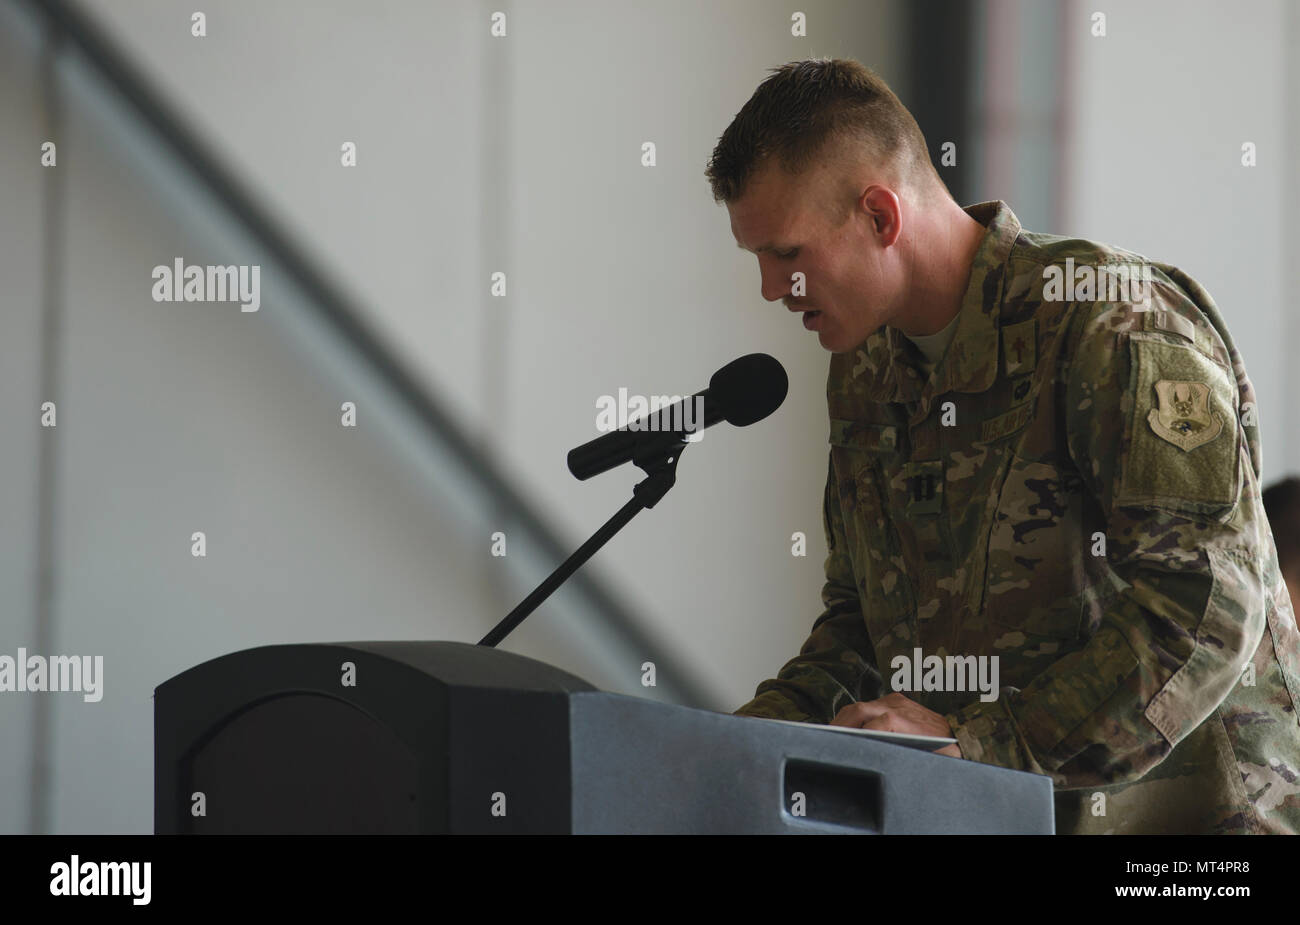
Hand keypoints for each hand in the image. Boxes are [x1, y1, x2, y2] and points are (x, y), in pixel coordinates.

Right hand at [831, 692, 963, 757]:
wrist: (965, 734)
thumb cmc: (944, 751)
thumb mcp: (921, 758)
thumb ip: (897, 753)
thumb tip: (874, 753)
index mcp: (900, 721)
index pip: (866, 726)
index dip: (849, 736)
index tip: (839, 744)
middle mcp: (895, 706)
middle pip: (856, 711)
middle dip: (839, 724)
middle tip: (825, 738)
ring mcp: (895, 701)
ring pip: (860, 706)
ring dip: (844, 718)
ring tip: (832, 733)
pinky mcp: (896, 699)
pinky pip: (870, 705)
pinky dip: (856, 715)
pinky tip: (849, 726)